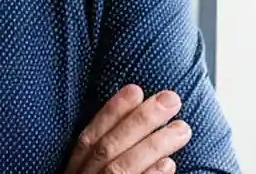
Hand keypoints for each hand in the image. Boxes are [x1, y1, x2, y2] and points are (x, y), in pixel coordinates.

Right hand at [64, 84, 192, 173]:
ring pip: (121, 167)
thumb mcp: (90, 173)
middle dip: (140, 121)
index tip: (135, 89)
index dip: (111, 112)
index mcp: (74, 171)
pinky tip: (169, 164)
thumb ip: (105, 157)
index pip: (89, 137)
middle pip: (108, 147)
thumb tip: (135, 124)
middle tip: (171, 99)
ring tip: (182, 129)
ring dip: (153, 145)